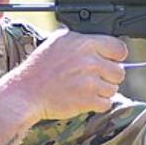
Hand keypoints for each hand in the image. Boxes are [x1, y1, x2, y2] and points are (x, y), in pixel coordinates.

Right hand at [10, 28, 127, 121]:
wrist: (26, 93)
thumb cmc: (39, 69)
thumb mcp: (57, 42)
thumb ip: (81, 40)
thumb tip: (100, 42)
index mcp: (84, 43)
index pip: (119, 48)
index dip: (116, 56)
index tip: (109, 61)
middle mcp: (89, 61)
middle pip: (119, 71)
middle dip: (108, 77)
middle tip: (93, 78)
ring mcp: (90, 82)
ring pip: (113, 88)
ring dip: (102, 91)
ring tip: (84, 89)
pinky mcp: (88, 100)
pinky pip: (106, 103)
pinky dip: (97, 104)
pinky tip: (84, 99)